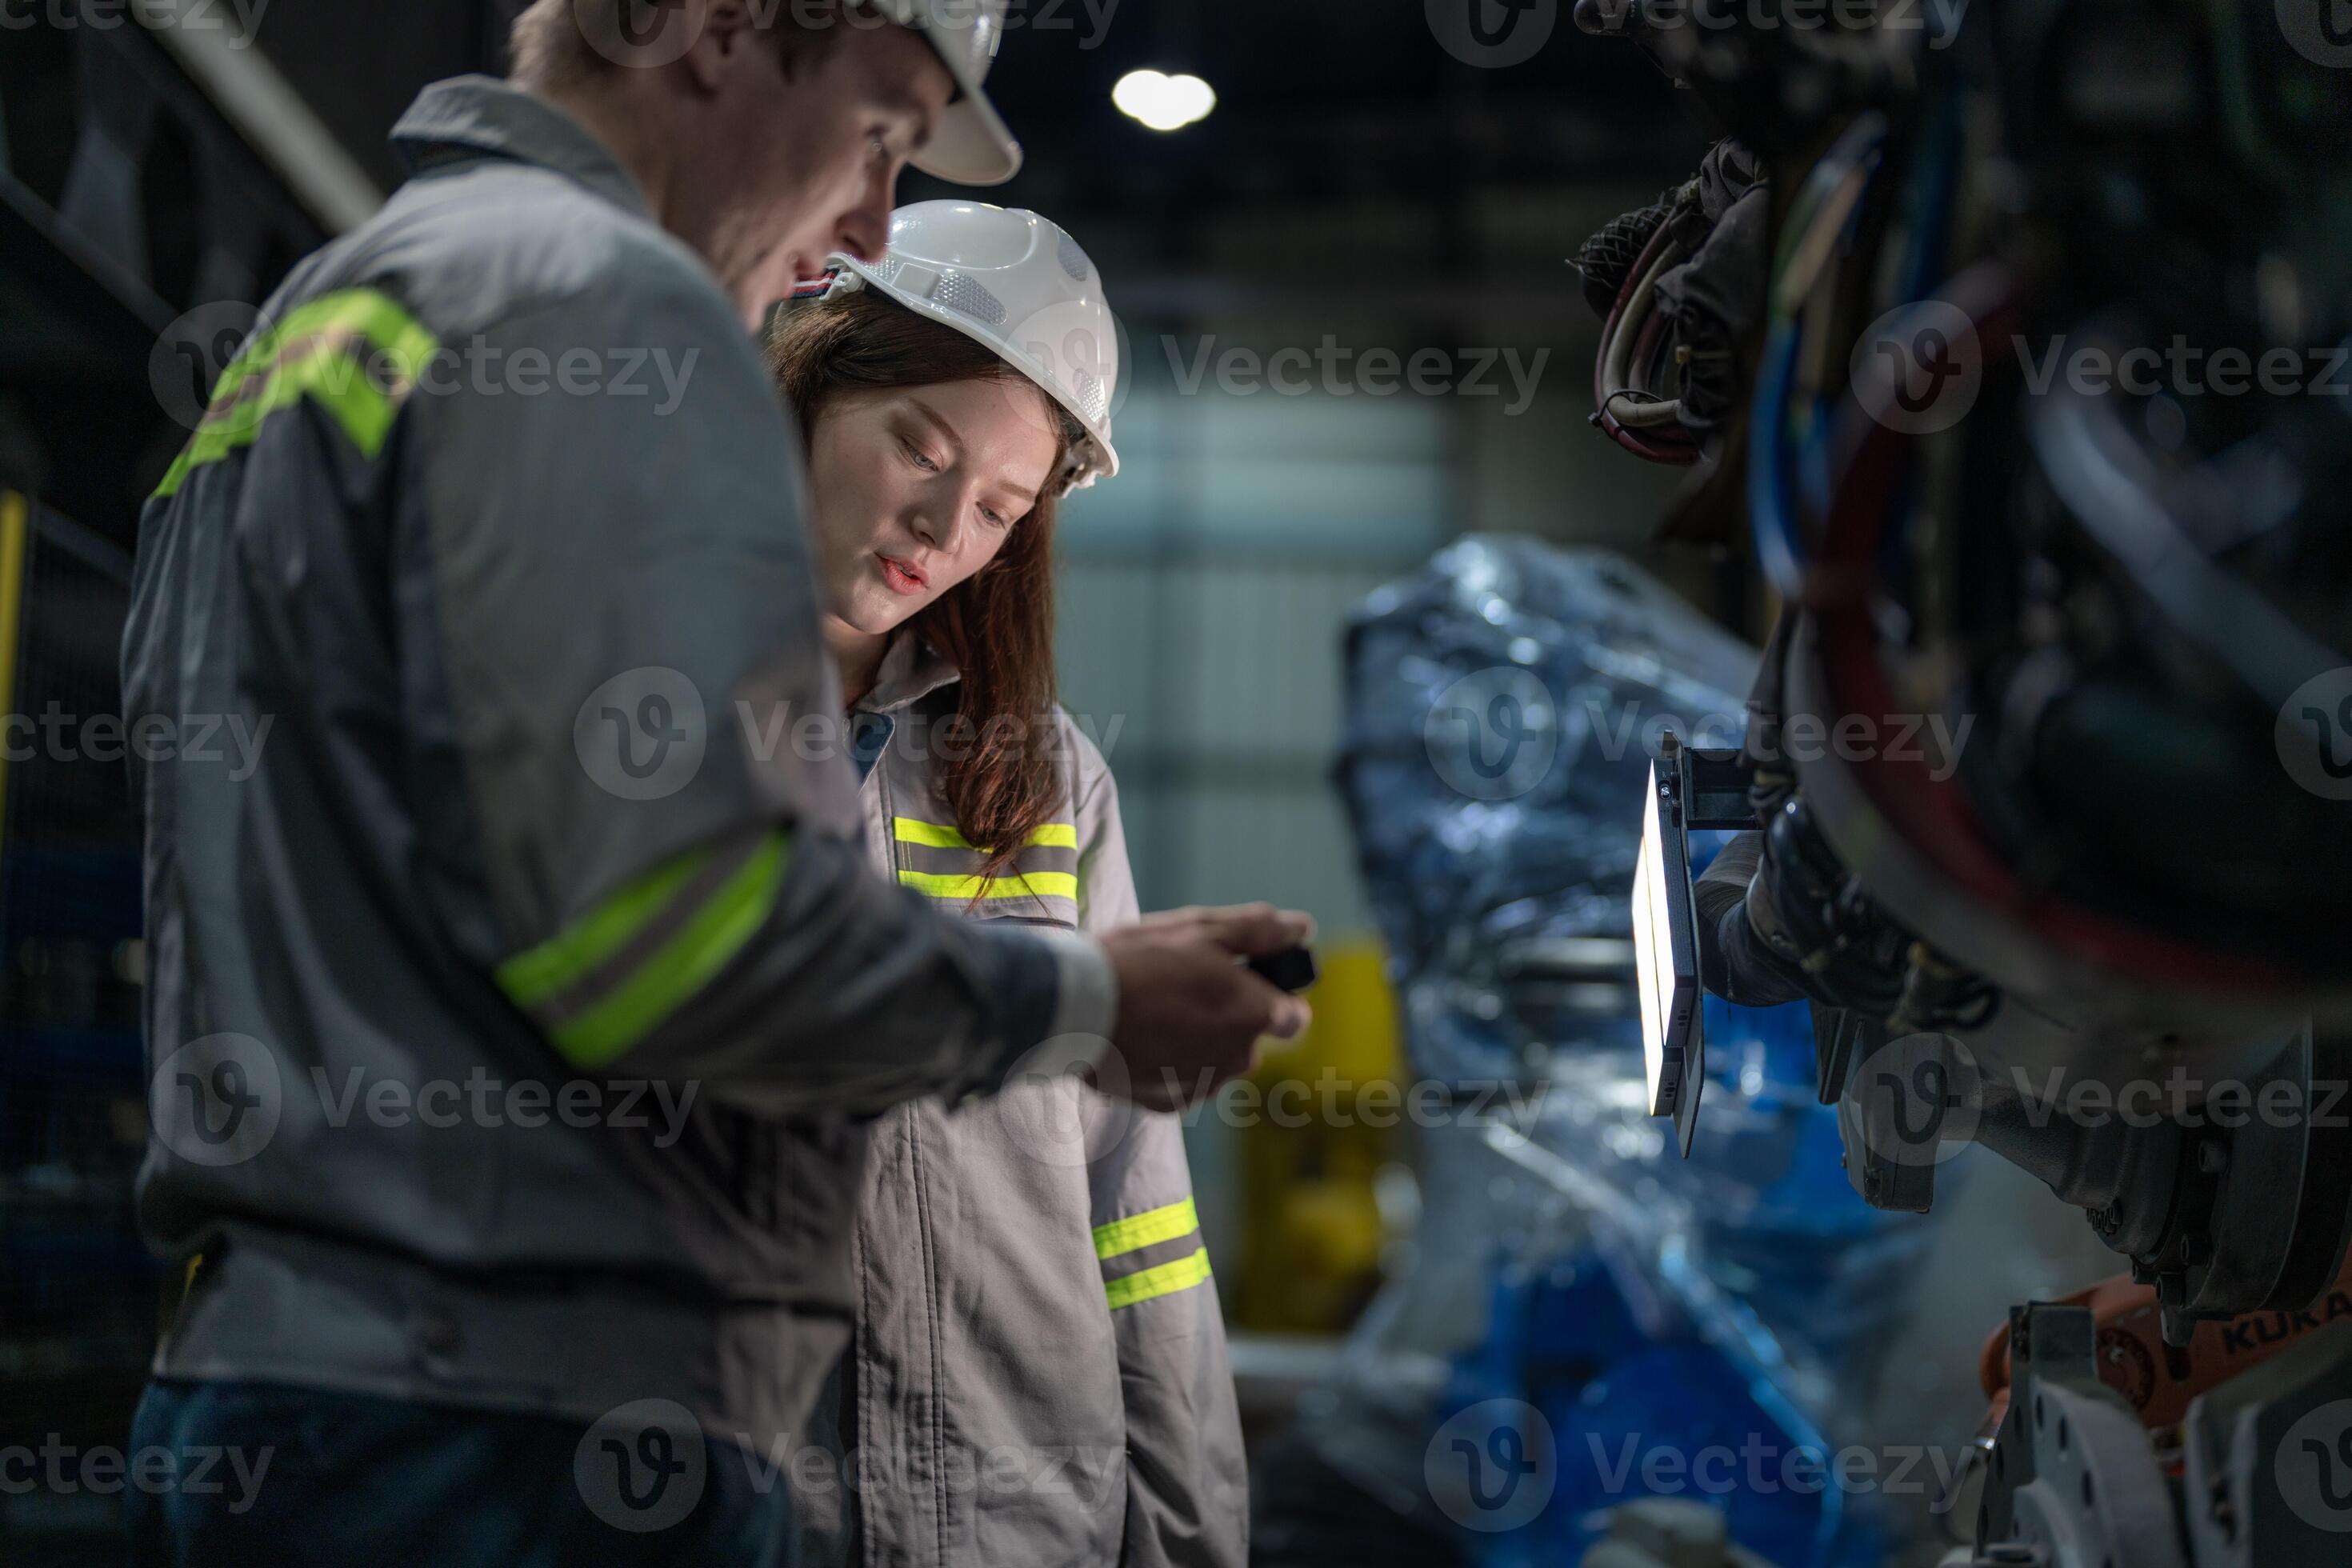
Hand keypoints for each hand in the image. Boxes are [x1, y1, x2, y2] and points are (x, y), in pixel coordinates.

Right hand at [1096, 904, 1314, 1110]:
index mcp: (1255, 1015)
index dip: (1272, 996)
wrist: (1072, 1010)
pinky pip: (1181, 1080)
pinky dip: (1168, 1062)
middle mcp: (1239, 1059)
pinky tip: (1138, 1037)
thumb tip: (1302, 928)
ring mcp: (1203, 1085)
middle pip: (1248, 1039)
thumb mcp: (1200, 929)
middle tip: (1183, 986)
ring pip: (1215, 1060)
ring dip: (1197, 1040)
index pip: (1294, 1017)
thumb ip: (1259, 930)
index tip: (1242, 980)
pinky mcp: (1167, 1103)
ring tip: (1154, 1010)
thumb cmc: (1139, 961)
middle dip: (1228, 1016)